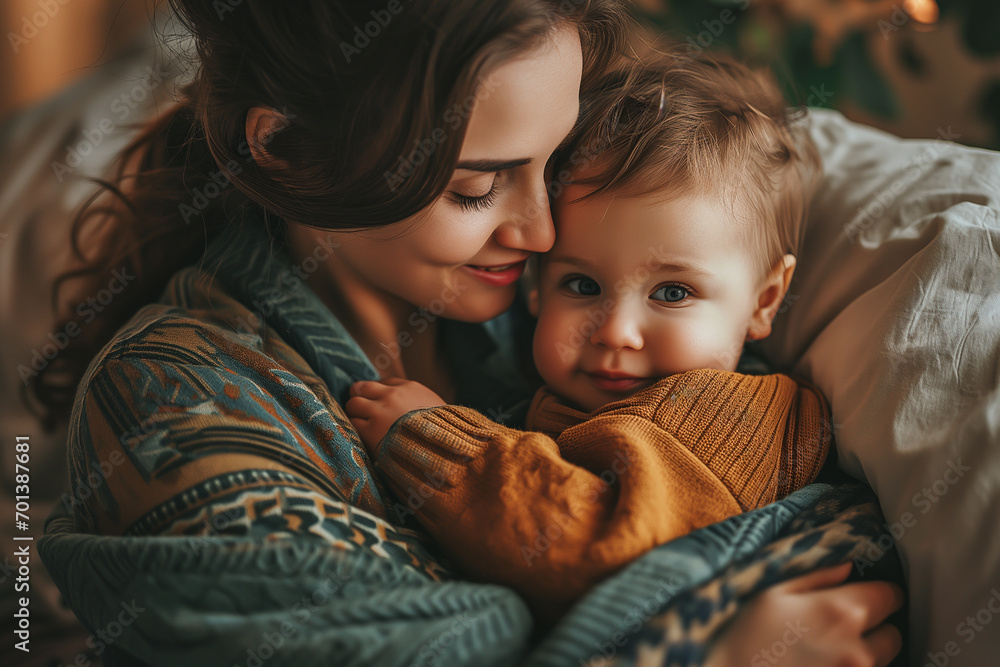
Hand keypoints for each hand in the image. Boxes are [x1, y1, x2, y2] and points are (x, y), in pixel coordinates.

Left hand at [345, 378, 446, 458]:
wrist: (441, 451)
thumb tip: (407, 408)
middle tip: (364, 412)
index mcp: (410, 388)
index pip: (384, 382)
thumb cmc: (442, 434)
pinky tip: (365, 438)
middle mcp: (392, 395)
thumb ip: (418, 403)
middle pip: (362, 387)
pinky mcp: (370, 430)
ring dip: (356, 414)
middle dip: (360, 398)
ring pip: (353, 403)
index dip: (379, 394)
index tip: (381, 404)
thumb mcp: (436, 410)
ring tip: (364, 426)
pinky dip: (356, 429)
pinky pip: (353, 423)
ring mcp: (379, 411)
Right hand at [705, 563, 903, 666]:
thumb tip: (848, 567)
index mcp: (841, 611)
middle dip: (874, 629)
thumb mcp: (772, 593)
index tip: (863, 595)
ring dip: (864, 655)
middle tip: (840, 630)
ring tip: (826, 653)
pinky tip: (820, 665)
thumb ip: (816, 576)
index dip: (878, 593)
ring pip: (880, 662)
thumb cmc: (743, 637)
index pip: (890, 596)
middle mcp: (858, 649)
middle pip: (893, 634)